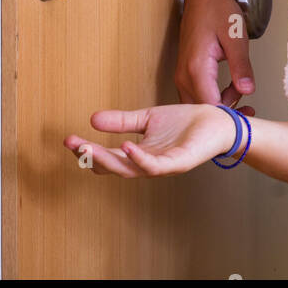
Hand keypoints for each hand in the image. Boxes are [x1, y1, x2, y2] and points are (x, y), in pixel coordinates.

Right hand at [65, 104, 238, 177]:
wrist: (218, 121)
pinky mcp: (179, 163)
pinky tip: (127, 146)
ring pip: (129, 169)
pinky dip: (140, 158)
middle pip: (112, 167)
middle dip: (90, 157)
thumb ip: (123, 121)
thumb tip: (93, 119)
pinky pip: (156, 166)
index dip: (86, 150)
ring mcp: (162, 165)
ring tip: (89, 149)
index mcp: (138, 154)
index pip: (106, 157)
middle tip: (72, 145)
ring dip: (108, 160)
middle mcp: (147, 163)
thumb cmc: (187, 123)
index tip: (68, 139)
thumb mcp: (149, 118)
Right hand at [175, 0, 256, 116]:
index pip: (209, 106)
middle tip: (250, 110)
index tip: (247, 116)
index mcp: (196, 68)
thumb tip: (247, 91)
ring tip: (245, 98)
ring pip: (198, 104)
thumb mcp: (237, 36)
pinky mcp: (185, 73)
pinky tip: (231, 90)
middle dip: (226, 113)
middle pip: (202, 109)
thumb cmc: (218, 11)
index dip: (229, 115)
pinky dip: (214, 98)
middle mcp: (184, 75)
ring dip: (221, 106)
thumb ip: (241, 66)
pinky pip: (197, 95)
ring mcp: (182, 75)